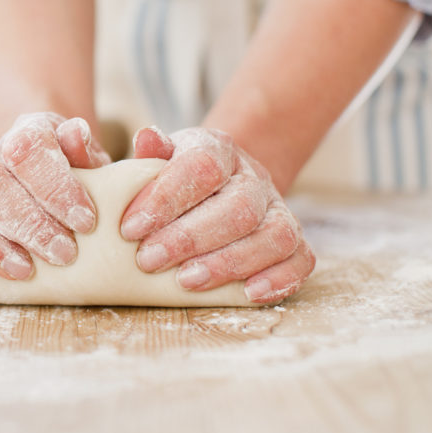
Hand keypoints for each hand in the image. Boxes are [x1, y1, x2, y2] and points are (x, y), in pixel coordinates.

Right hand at [0, 113, 109, 278]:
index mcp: (29, 134)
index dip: (54, 185)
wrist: (55, 176)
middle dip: (27, 224)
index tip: (85, 222)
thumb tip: (75, 135)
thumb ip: (89, 153)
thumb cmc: (81, 178)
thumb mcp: (96, 163)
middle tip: (64, 255)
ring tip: (24, 272)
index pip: (26, 147)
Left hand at [123, 126, 314, 303]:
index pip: (202, 167)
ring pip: (273, 236)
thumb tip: (145, 137)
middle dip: (190, 238)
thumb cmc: (178, 178)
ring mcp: (279, 209)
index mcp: (219, 149)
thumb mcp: (160, 159)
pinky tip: (247, 295)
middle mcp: (255, 177)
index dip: (166, 199)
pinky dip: (279, 279)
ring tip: (186, 281)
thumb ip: (152, 154)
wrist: (221, 184)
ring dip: (228, 263)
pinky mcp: (295, 241)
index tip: (130, 228)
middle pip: (238, 207)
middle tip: (148, 260)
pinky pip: (301, 259)